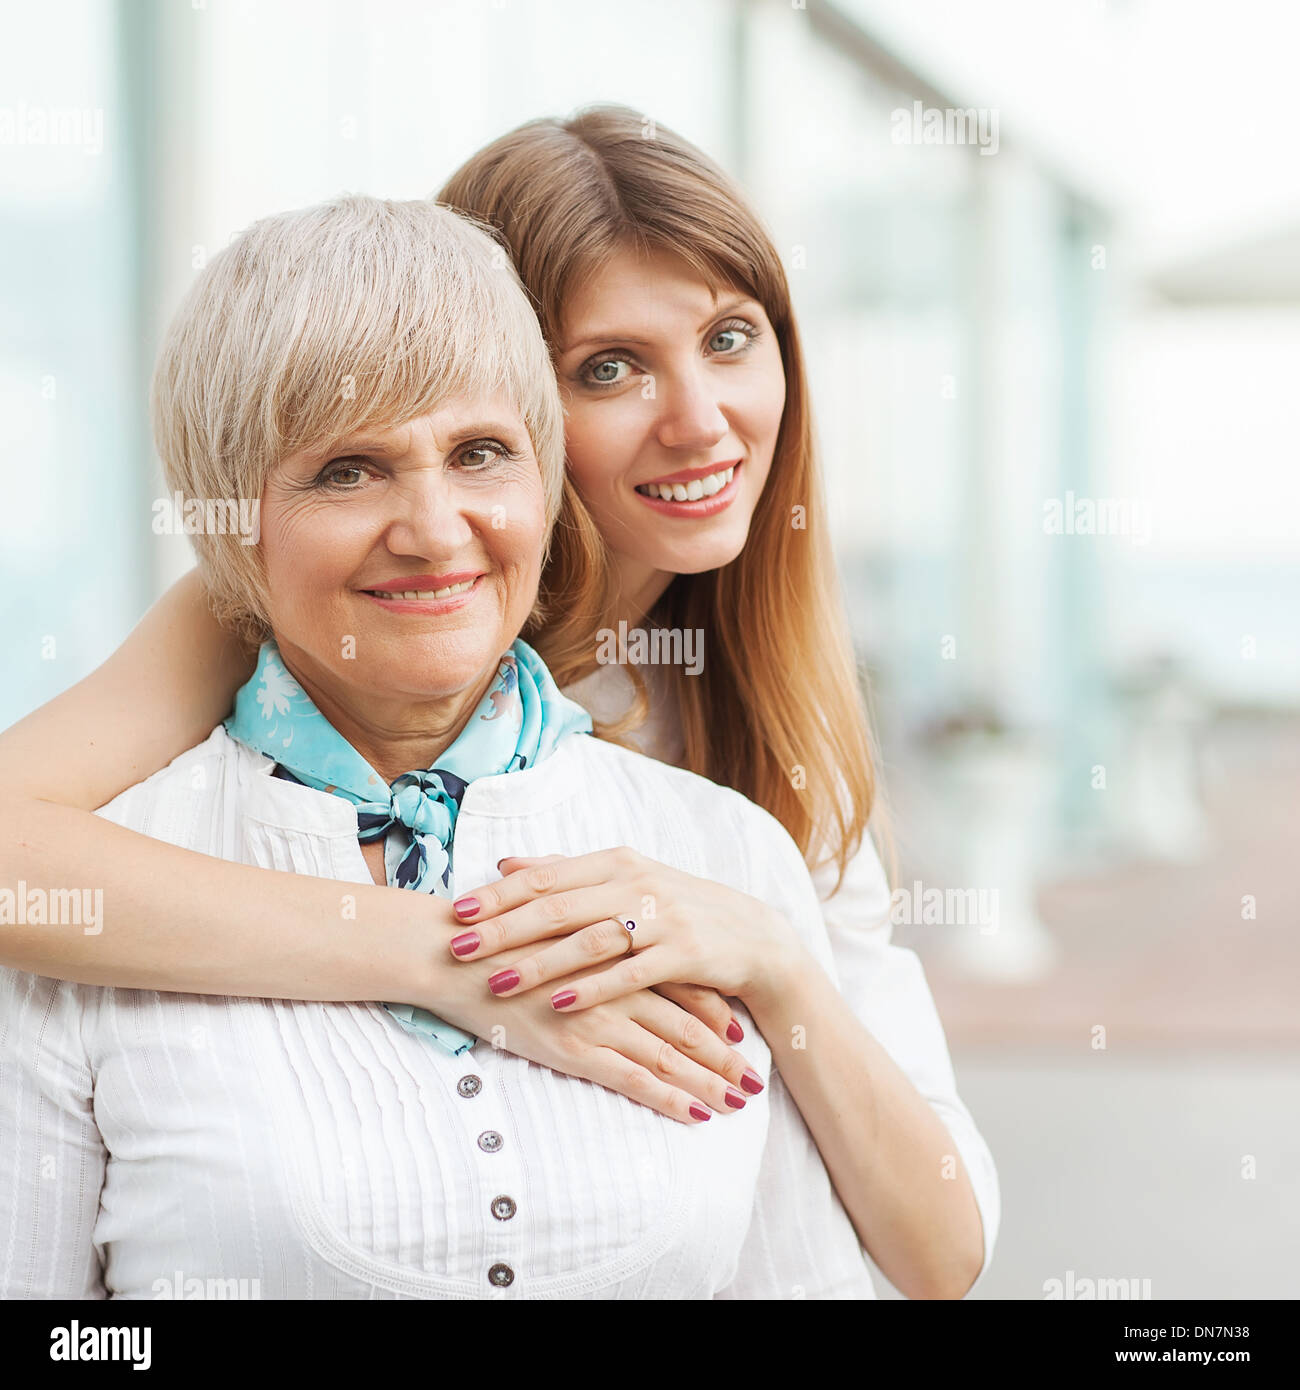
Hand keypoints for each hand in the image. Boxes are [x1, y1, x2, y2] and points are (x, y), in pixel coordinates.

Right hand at [430, 928, 763, 1125]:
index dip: (713, 1008)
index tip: (741, 1028)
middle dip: (723, 1053)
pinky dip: (670, 1098)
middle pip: (685, 1022)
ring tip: (740, 1101)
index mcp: (614, 951)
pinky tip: (696, 1115)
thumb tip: (602, 939)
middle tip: (756, 1076)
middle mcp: (615, 983)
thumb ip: (579, 930)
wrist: (450, 952)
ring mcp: (598, 1016)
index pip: (678, 983)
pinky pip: (634, 1078)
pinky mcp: (574, 1046)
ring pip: (670, 1054)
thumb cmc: (494, 939)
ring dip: (709, 1080)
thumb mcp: (546, 925)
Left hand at [448, 848, 798, 1012]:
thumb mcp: (623, 880)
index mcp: (615, 862)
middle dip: (504, 929)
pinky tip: (558, 1003)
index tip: (457, 910)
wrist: (752, 936)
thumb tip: (504, 862)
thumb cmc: (676, 908)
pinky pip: (628, 973)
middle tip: (459, 947)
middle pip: (558, 907)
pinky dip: (591, 988)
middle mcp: (634, 884)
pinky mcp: (682, 954)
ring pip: (587, 940)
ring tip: (497, 981)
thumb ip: (564, 872)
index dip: (500, 894)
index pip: (546, 877)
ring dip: (539, 963)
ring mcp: (660, 918)